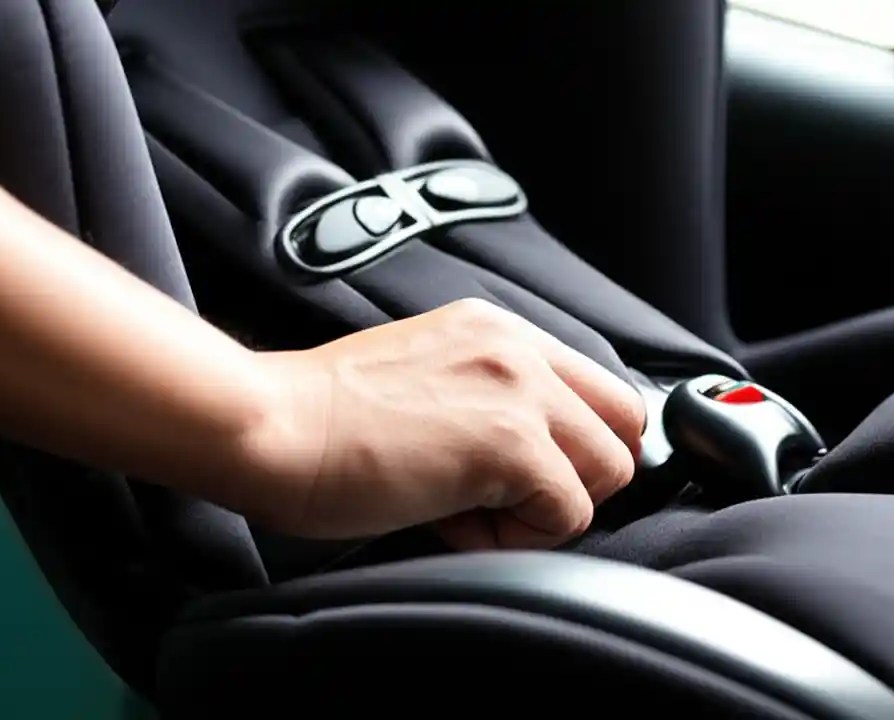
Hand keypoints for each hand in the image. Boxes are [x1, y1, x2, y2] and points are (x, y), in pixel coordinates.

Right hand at [248, 299, 645, 549]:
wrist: (269, 426)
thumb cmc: (320, 419)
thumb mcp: (421, 382)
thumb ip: (483, 402)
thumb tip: (526, 466)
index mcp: (495, 330)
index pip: (596, 388)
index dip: (569, 446)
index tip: (514, 476)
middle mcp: (518, 348)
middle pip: (624, 425)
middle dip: (578, 476)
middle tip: (504, 498)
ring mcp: (520, 392)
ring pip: (610, 471)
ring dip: (548, 508)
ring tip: (469, 508)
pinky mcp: (512, 444)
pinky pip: (571, 515)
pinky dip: (522, 537)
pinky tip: (453, 519)